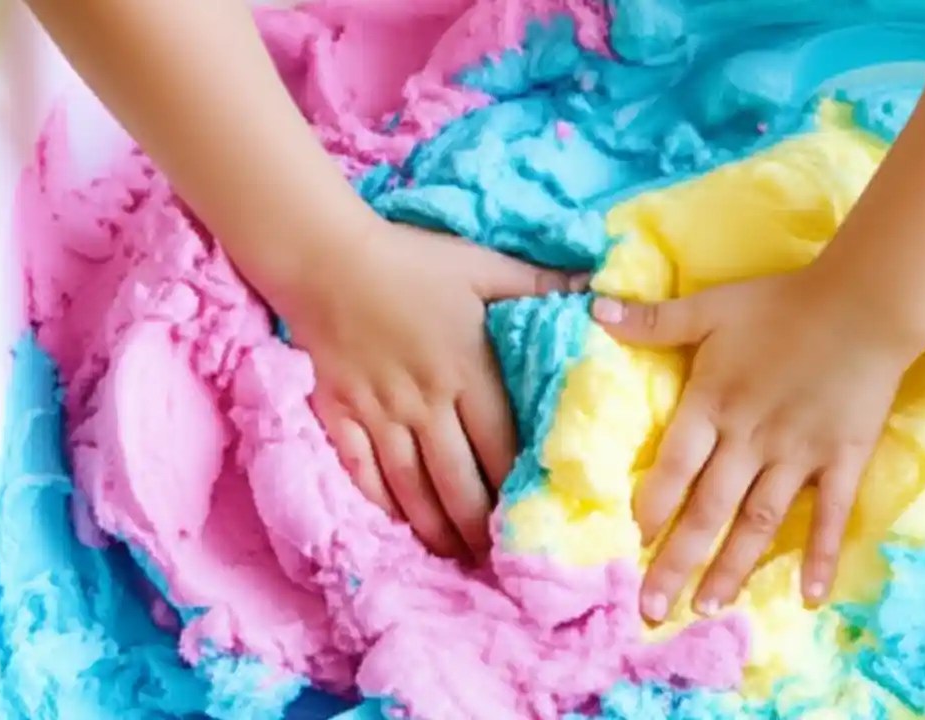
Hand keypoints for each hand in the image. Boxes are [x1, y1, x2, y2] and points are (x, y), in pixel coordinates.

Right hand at [278, 217, 583, 560]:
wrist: (325, 259)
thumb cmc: (412, 261)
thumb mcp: (483, 265)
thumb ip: (540, 284)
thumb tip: (598, 289)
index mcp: (468, 371)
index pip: (501, 446)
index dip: (519, 488)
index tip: (536, 518)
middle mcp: (427, 404)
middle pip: (459, 481)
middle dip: (480, 526)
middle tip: (498, 558)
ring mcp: (381, 415)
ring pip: (412, 488)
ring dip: (437, 527)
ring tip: (457, 557)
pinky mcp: (342, 417)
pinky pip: (363, 473)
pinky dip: (383, 506)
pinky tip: (400, 528)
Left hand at [591, 268, 919, 619]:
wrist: (864, 301)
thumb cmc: (782, 304)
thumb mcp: (712, 306)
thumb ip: (654, 319)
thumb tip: (592, 309)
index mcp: (714, 403)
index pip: (675, 465)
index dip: (653, 504)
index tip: (634, 540)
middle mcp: (750, 438)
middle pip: (708, 508)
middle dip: (677, 561)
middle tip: (652, 610)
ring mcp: (797, 454)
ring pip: (758, 521)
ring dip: (732, 568)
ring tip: (707, 609)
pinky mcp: (842, 459)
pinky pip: (829, 515)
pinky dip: (819, 556)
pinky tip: (807, 598)